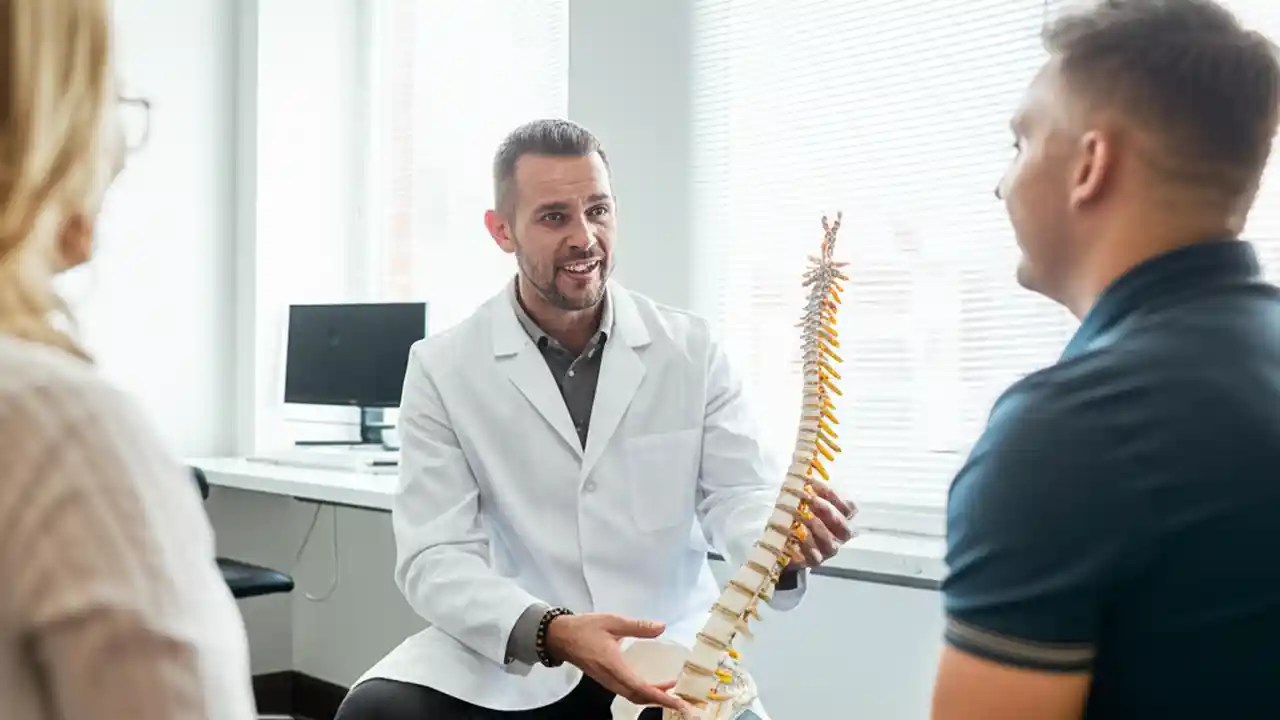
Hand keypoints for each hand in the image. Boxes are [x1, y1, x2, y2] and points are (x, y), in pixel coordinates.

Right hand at [544, 612, 694, 714]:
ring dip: (651, 697)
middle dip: (661, 700)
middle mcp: (611, 678)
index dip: (661, 696)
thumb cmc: (585, 628)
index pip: (640, 687)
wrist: (560, 637)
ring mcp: (607, 681)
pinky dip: (642, 692)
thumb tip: (661, 627)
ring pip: (632, 696)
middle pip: (638, 697)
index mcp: (613, 666)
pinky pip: (626, 691)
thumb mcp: (612, 622)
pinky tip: (652, 685)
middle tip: (682, 699)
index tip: (678, 700)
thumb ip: (637, 626)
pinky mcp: (605, 679)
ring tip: (671, 693)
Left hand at [788, 482, 855, 567]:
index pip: (849, 507)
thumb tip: (800, 468)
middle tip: (811, 500)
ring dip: (816, 528)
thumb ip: (808, 487)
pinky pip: (815, 557)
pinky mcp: (815, 561)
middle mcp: (840, 535)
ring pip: (831, 543)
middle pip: (845, 527)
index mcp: (843, 517)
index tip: (813, 484)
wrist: (784, 539)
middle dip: (828, 512)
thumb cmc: (799, 511)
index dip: (833, 495)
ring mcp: (829, 550)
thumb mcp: (804, 497)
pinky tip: (794, 536)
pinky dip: (805, 546)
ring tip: (800, 517)